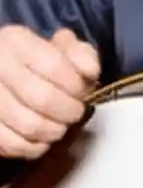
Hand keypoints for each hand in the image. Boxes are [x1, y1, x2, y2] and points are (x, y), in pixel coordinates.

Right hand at [0, 26, 99, 158]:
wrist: (3, 76)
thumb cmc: (39, 62)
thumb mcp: (63, 47)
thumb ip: (81, 53)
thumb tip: (90, 71)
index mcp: (15, 41)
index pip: (54, 66)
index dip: (76, 85)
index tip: (83, 93)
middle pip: (42, 98)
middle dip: (69, 111)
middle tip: (75, 112)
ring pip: (28, 125)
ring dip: (54, 131)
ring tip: (59, 125)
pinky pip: (11, 144)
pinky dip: (33, 147)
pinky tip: (41, 139)